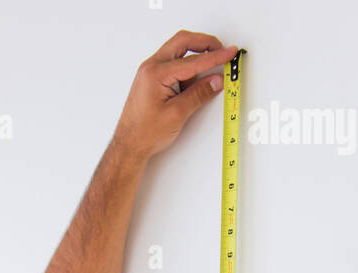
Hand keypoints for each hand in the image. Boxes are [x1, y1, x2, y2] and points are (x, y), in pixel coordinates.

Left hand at [113, 31, 237, 161]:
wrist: (128, 146)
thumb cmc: (145, 133)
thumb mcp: (177, 114)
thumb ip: (199, 94)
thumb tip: (216, 81)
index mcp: (156, 73)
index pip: (193, 60)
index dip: (215, 56)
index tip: (230, 53)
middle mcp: (151, 67)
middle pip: (183, 42)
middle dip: (204, 44)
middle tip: (221, 51)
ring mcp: (150, 71)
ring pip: (178, 52)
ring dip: (194, 60)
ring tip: (201, 83)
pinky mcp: (152, 78)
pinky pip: (172, 65)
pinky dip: (184, 71)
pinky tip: (188, 89)